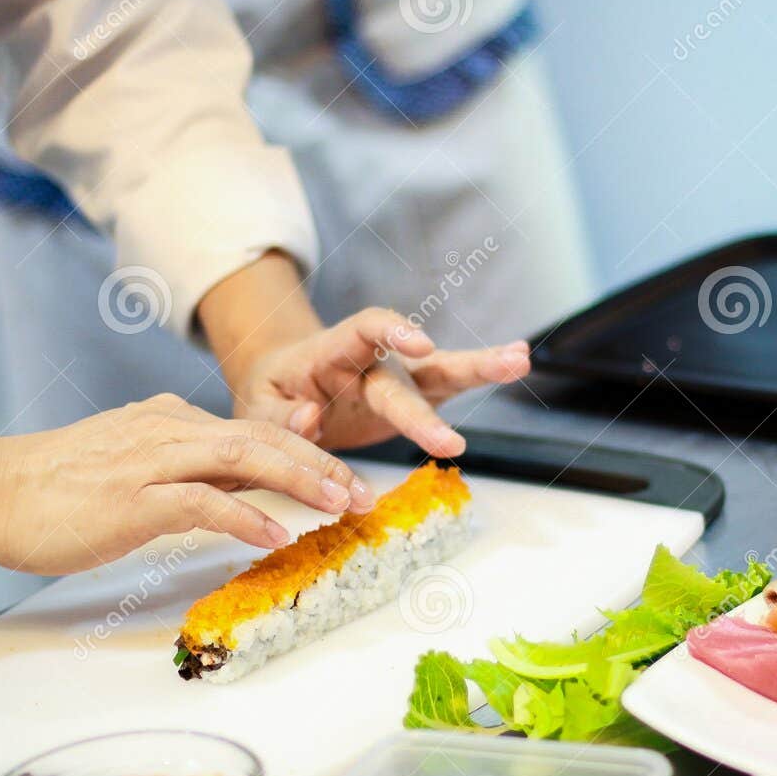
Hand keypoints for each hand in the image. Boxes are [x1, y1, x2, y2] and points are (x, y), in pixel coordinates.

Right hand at [0, 395, 368, 574]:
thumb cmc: (58, 488)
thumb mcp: (137, 468)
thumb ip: (191, 472)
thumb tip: (248, 490)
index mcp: (172, 423)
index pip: (257, 431)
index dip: (309, 454)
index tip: (348, 481)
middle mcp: (168, 431)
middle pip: (263, 439)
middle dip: (321, 466)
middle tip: (365, 494)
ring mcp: (149, 462)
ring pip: (242, 460)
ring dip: (298, 482)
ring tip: (340, 505)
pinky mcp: (129, 499)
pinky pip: (198, 503)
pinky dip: (243, 517)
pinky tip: (276, 534)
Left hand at [226, 307, 531, 457]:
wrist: (286, 391)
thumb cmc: (271, 396)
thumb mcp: (256, 408)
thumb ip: (279, 416)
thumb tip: (310, 418)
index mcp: (329, 352)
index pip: (362, 330)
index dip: (392, 332)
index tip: (421, 343)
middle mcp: (371, 361)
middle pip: (403, 379)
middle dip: (425, 414)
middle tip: (451, 445)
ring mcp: (397, 377)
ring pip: (440, 371)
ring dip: (480, 368)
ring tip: (519, 360)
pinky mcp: (413, 397)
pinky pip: (449, 387)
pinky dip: (483, 375)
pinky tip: (519, 359)